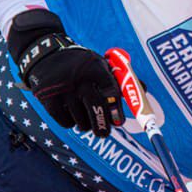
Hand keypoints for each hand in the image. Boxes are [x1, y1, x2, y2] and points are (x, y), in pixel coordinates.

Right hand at [7, 9, 124, 137]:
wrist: (46, 57)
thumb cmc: (81, 65)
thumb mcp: (99, 64)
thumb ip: (120, 78)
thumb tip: (145, 88)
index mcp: (95, 68)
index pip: (111, 89)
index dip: (116, 107)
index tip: (119, 121)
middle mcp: (79, 79)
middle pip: (96, 107)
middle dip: (102, 125)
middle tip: (104, 134)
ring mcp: (63, 90)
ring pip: (80, 119)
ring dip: (85, 123)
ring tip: (83, 114)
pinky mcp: (48, 100)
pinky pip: (66, 122)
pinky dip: (70, 122)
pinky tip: (69, 111)